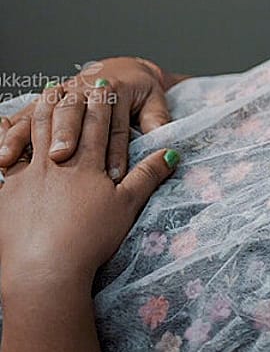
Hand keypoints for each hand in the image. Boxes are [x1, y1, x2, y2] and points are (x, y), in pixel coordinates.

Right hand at [0, 57, 172, 180]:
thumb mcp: (154, 99)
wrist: (120, 69)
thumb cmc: (139, 90)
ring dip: (24, 136)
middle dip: (68, 134)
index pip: (115, 125)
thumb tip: (166, 139)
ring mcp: (59, 98)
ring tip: (9, 159)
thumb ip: (158, 117)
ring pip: (38, 115)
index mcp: (115, 91)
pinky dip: (7, 134)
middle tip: (64, 157)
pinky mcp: (41, 106)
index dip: (117, 149)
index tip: (115, 174)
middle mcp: (83, 91)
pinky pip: (20, 118)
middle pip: (73, 115)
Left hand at [0, 82, 177, 287]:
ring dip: (42, 111)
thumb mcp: (127, 206)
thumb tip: (171, 153)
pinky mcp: (8, 192)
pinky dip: (9, 138)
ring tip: (46, 96)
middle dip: (72, 99)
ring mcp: (29, 175)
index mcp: (88, 163)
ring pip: (35, 131)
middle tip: (74, 83)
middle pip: (64, 120)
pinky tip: (6, 130)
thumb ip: (148, 175)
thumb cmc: (90, 238)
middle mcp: (57, 161)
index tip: (104, 83)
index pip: (98, 122)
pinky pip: (10, 158)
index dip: (102, 101)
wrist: (43, 269)